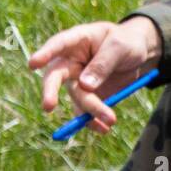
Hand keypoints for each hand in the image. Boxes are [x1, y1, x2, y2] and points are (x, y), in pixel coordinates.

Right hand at [29, 17, 161, 134]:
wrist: (137, 54)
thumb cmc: (126, 42)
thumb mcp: (119, 47)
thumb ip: (103, 64)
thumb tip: (85, 86)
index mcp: (76, 41)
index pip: (57, 45)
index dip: (45, 54)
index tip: (33, 64)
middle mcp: (72, 62)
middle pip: (56, 76)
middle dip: (51, 92)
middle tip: (48, 106)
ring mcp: (79, 81)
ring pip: (78, 99)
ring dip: (91, 112)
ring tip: (111, 119)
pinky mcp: (89, 97)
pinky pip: (86, 112)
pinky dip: (94, 122)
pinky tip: (103, 128)